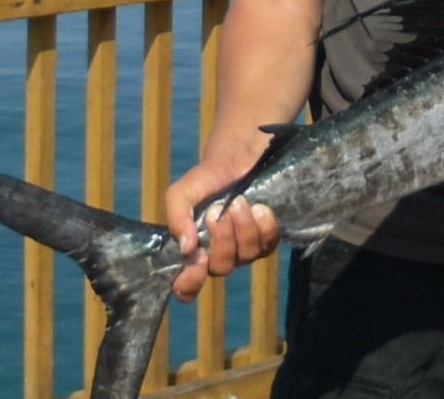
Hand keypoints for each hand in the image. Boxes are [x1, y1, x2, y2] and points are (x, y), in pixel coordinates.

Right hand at [165, 145, 281, 302]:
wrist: (239, 156)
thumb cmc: (207, 179)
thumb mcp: (182, 193)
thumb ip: (176, 217)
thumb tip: (186, 248)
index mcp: (194, 251)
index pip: (188, 286)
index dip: (190, 284)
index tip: (197, 260)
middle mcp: (220, 254)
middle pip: (221, 268)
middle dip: (221, 238)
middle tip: (218, 210)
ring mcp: (245, 248)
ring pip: (246, 256)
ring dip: (242, 227)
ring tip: (238, 201)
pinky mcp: (267, 238)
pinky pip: (267, 244)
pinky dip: (264, 226)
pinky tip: (260, 207)